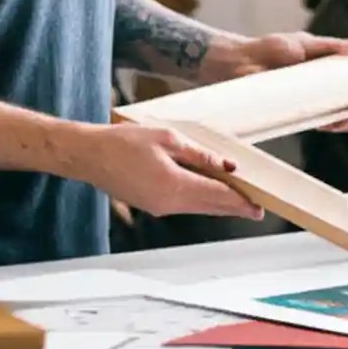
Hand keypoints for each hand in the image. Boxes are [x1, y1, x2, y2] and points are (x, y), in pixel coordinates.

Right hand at [63, 123, 264, 219]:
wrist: (88, 155)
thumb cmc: (123, 142)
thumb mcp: (167, 139)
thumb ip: (199, 154)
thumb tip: (226, 165)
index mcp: (174, 184)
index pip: (217, 195)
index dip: (240, 201)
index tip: (259, 206)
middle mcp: (168, 202)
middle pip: (211, 206)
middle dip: (235, 208)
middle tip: (257, 209)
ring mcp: (159, 207)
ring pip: (199, 208)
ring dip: (219, 205)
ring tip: (240, 202)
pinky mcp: (152, 205)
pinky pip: (185, 206)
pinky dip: (202, 202)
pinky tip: (211, 196)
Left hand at [213, 32, 347, 132]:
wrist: (235, 62)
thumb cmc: (266, 50)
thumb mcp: (302, 44)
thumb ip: (329, 47)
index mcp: (320, 79)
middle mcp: (313, 98)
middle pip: (344, 111)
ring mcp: (301, 109)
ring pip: (332, 121)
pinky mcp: (289, 118)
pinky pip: (312, 124)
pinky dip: (328, 125)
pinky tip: (341, 121)